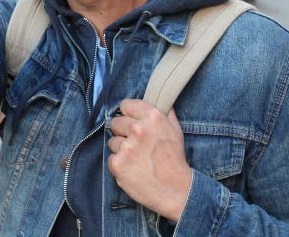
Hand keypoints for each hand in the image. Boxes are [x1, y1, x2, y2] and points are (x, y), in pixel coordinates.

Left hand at [107, 99, 192, 221]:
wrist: (177, 191)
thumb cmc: (176, 160)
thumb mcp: (176, 130)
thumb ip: (165, 112)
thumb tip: (158, 98)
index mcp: (152, 117)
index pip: (125, 105)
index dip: (128, 114)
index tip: (132, 121)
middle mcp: (138, 129)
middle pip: (115, 122)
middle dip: (123, 132)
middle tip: (136, 144)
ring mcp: (126, 147)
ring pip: (113, 141)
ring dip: (121, 149)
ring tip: (137, 159)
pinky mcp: (118, 163)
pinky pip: (111, 158)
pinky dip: (120, 164)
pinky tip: (133, 169)